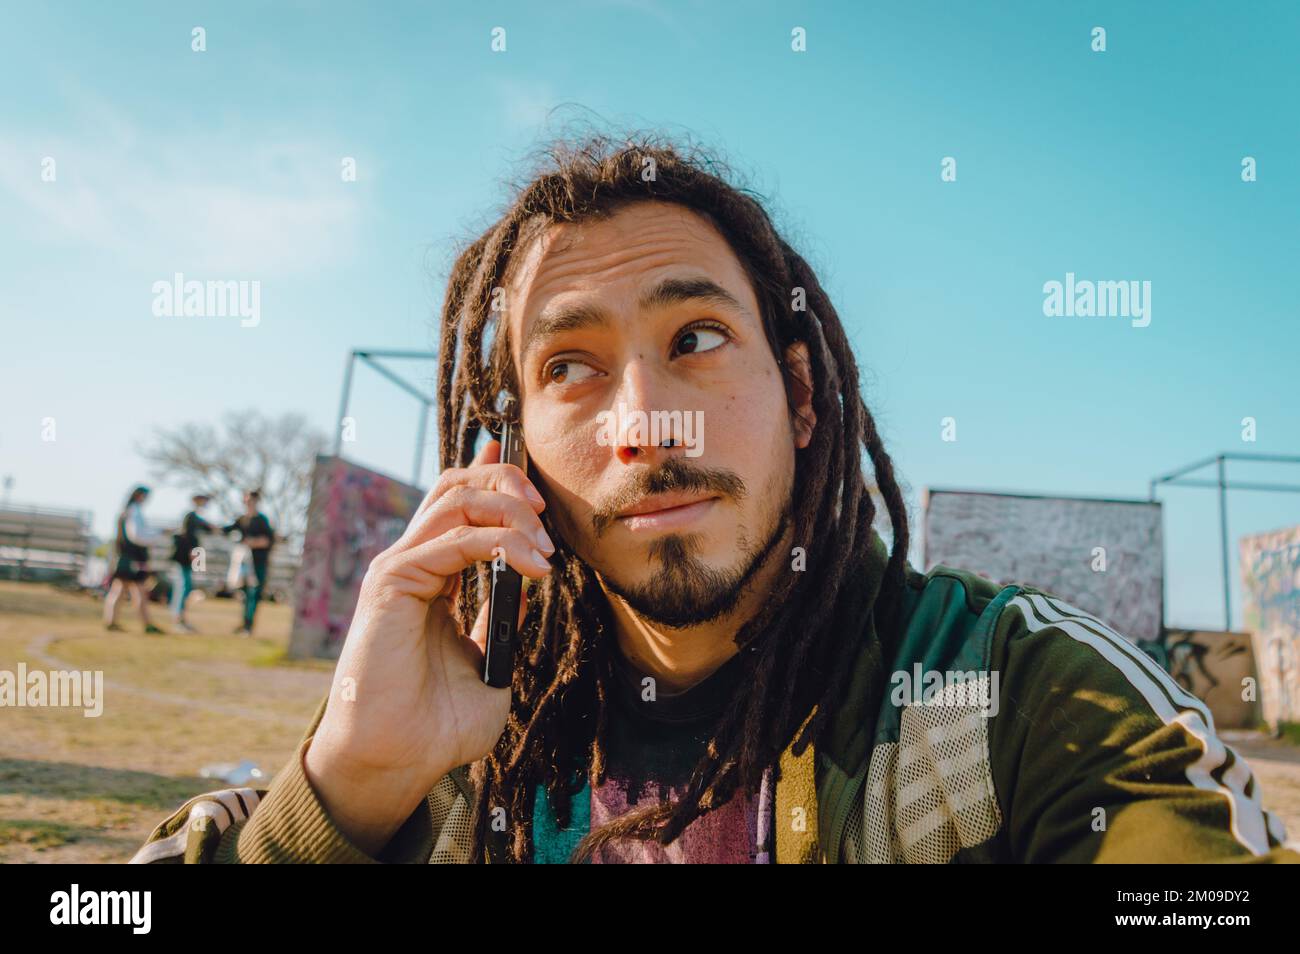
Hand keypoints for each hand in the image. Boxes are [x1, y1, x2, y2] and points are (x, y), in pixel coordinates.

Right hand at [303, 438, 552, 854]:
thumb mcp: (490, 667)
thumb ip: (503, 625)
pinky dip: (500, 542)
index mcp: (433, 579)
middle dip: (507, 482)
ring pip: (456, 498)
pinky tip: (531, 568)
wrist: (396, 760)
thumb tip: (526, 586)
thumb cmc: (436, 726)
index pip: (461, 507)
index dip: (497, 483)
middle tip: (546, 514)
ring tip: (544, 550)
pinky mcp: (393, 580)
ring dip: (511, 512)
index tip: (540, 498)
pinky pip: (453, 539)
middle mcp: (414, 563)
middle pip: (456, 485)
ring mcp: (400, 568)